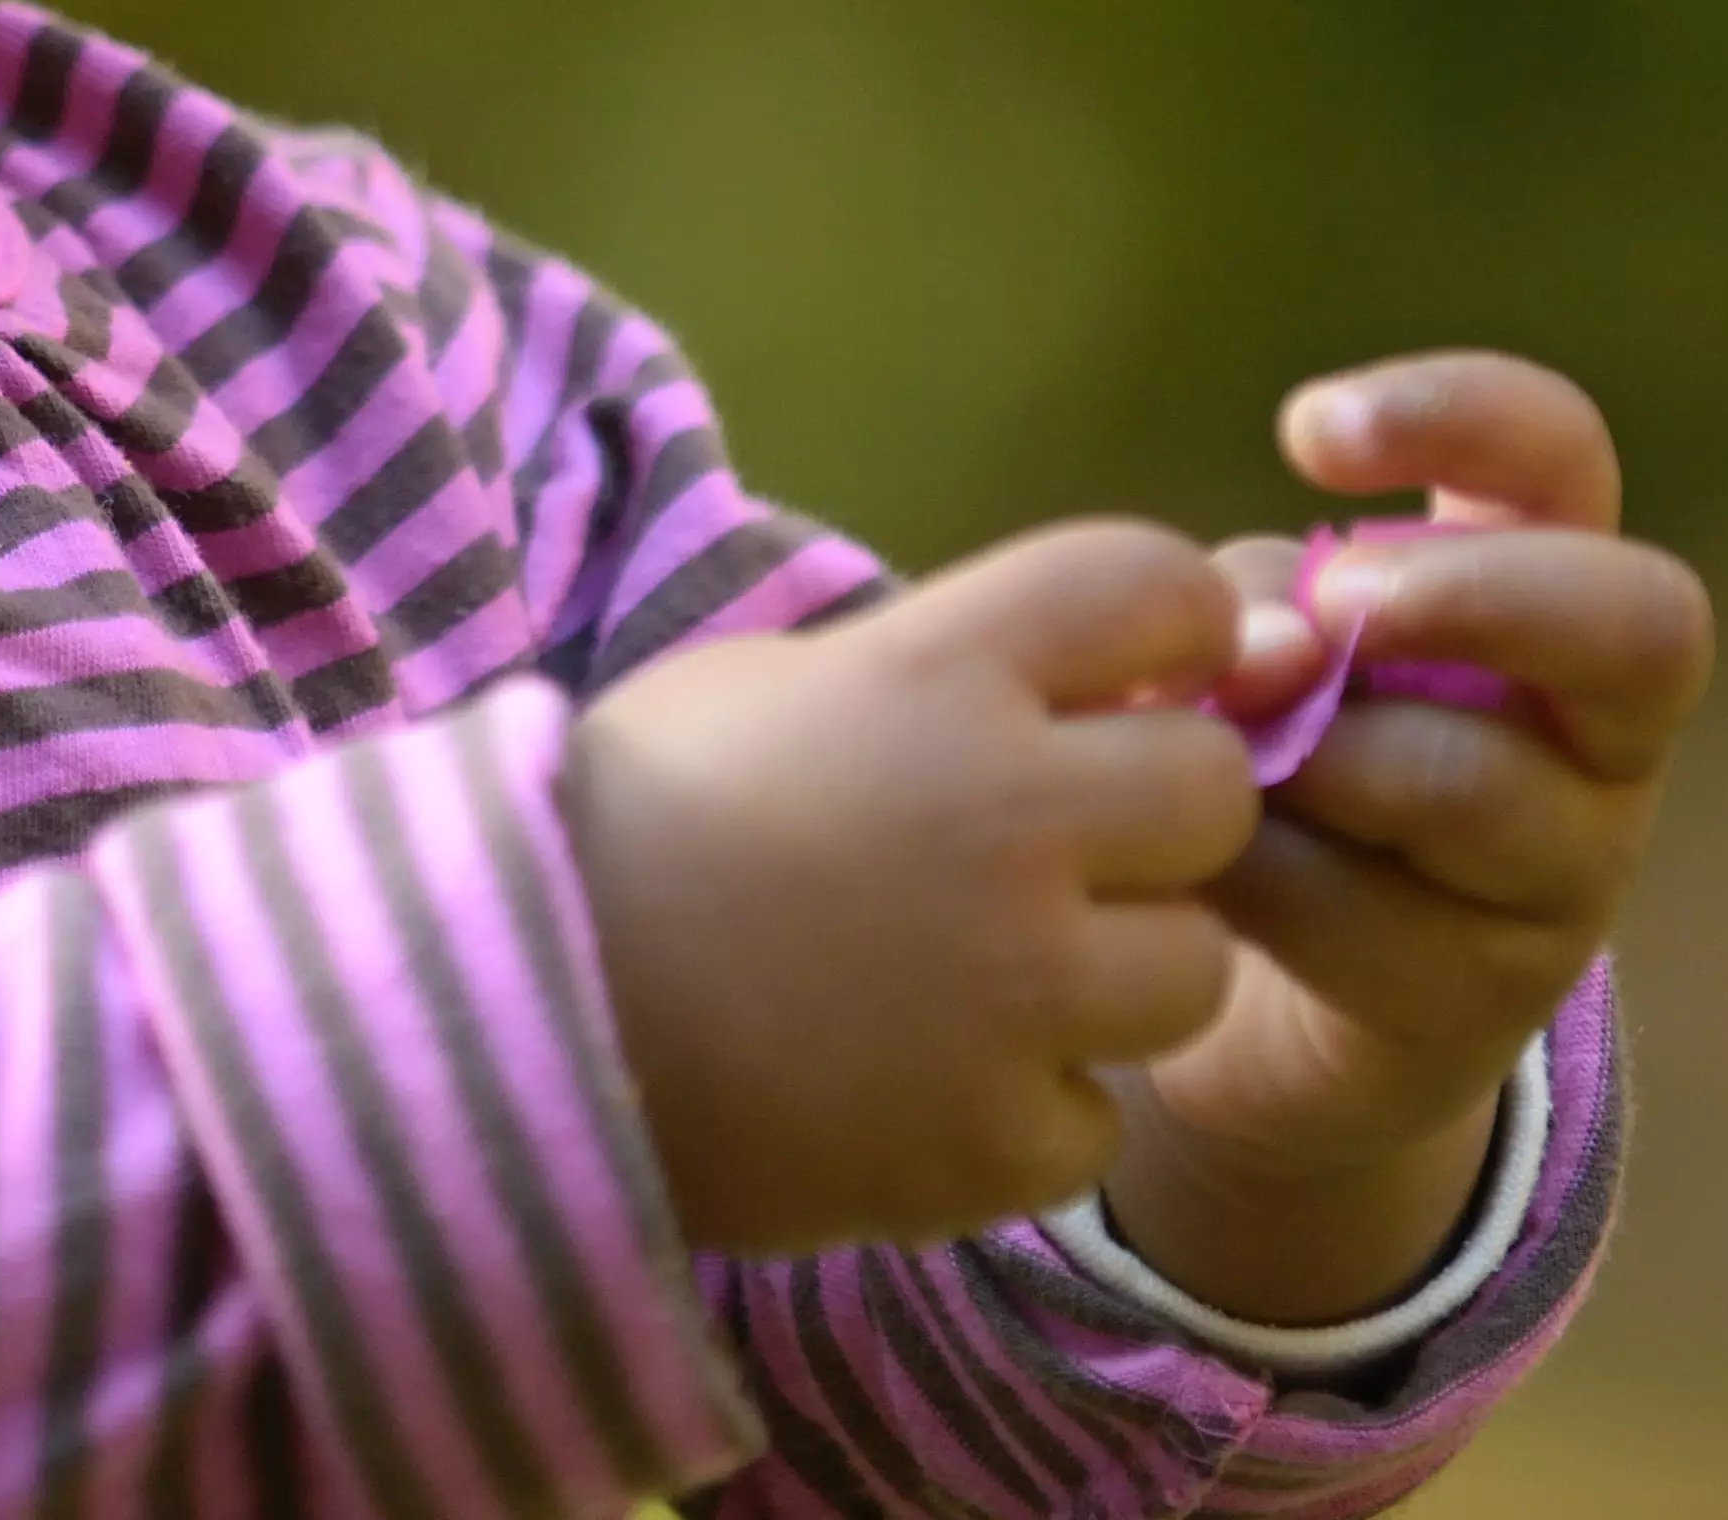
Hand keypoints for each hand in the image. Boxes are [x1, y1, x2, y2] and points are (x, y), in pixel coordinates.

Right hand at [556, 519, 1264, 1255]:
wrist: (512, 1016)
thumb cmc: (632, 818)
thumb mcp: (779, 684)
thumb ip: (944, 672)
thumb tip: (1104, 680)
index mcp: (938, 672)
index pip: (1158, 587)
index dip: (1174, 631)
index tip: (1144, 677)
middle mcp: (1004, 816)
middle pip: (1215, 791)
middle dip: (1160, 819)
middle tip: (1071, 854)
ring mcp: (1011, 991)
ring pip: (1197, 969)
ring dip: (1118, 977)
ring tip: (999, 983)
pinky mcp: (991, 1140)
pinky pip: (1098, 1120)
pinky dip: (1029, 1114)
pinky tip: (928, 1087)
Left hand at [1101, 351, 1715, 1323]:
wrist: (1259, 984)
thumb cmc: (1270, 745)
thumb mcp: (1258, 642)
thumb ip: (1264, 608)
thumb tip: (1275, 648)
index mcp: (1543, 581)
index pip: (1562, 455)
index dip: (1461, 414)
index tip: (1306, 434)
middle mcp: (1603, 720)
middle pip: (1643, 624)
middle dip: (1471, 593)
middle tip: (1334, 602)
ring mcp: (1574, 863)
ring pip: (1468, 779)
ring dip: (1312, 753)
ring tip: (1225, 760)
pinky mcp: (1495, 990)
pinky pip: (1366, 910)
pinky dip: (1252, 872)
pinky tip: (1198, 866)